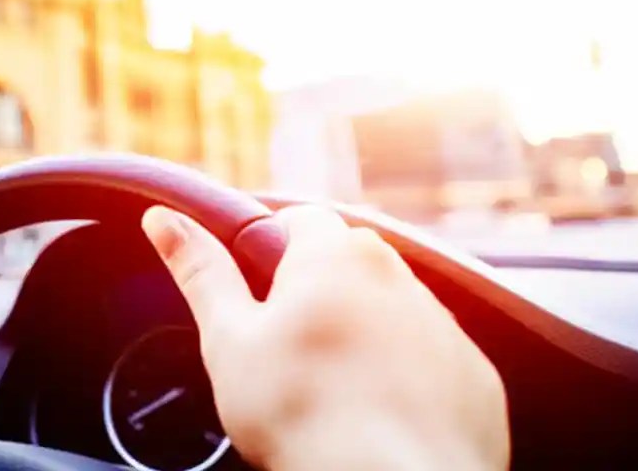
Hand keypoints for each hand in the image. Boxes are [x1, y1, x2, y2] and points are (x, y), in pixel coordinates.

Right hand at [141, 205, 508, 470]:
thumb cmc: (304, 417)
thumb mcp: (229, 341)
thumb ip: (200, 272)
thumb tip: (163, 220)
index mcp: (334, 255)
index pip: (298, 219)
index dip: (269, 251)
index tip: (255, 293)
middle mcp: (399, 275)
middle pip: (347, 262)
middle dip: (317, 291)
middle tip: (285, 348)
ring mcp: (445, 326)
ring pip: (391, 309)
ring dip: (363, 331)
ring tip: (331, 389)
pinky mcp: (474, 375)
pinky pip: (431, 359)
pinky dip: (405, 375)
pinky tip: (375, 414)